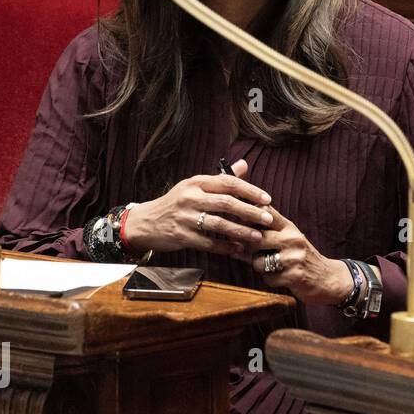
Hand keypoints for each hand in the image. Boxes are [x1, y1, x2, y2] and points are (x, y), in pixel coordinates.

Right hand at [126, 158, 273, 256]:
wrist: (145, 222)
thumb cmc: (176, 203)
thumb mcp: (194, 186)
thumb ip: (221, 178)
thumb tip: (244, 164)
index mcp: (196, 182)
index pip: (228, 183)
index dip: (250, 191)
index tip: (267, 199)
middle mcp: (190, 197)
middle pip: (226, 203)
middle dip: (250, 211)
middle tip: (268, 219)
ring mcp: (184, 217)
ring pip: (219, 224)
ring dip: (241, 231)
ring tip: (258, 237)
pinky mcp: (180, 236)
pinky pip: (208, 242)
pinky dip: (225, 247)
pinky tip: (238, 249)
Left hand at [244, 205, 354, 308]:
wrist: (328, 279)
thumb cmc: (302, 258)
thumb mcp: (289, 239)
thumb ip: (267, 233)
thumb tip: (235, 230)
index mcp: (290, 228)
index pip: (266, 213)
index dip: (249, 214)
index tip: (238, 218)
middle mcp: (293, 239)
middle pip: (256, 238)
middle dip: (250, 249)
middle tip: (253, 253)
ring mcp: (294, 257)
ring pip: (259, 262)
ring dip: (260, 268)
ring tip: (270, 267)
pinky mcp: (295, 275)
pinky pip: (268, 278)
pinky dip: (270, 280)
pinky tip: (280, 278)